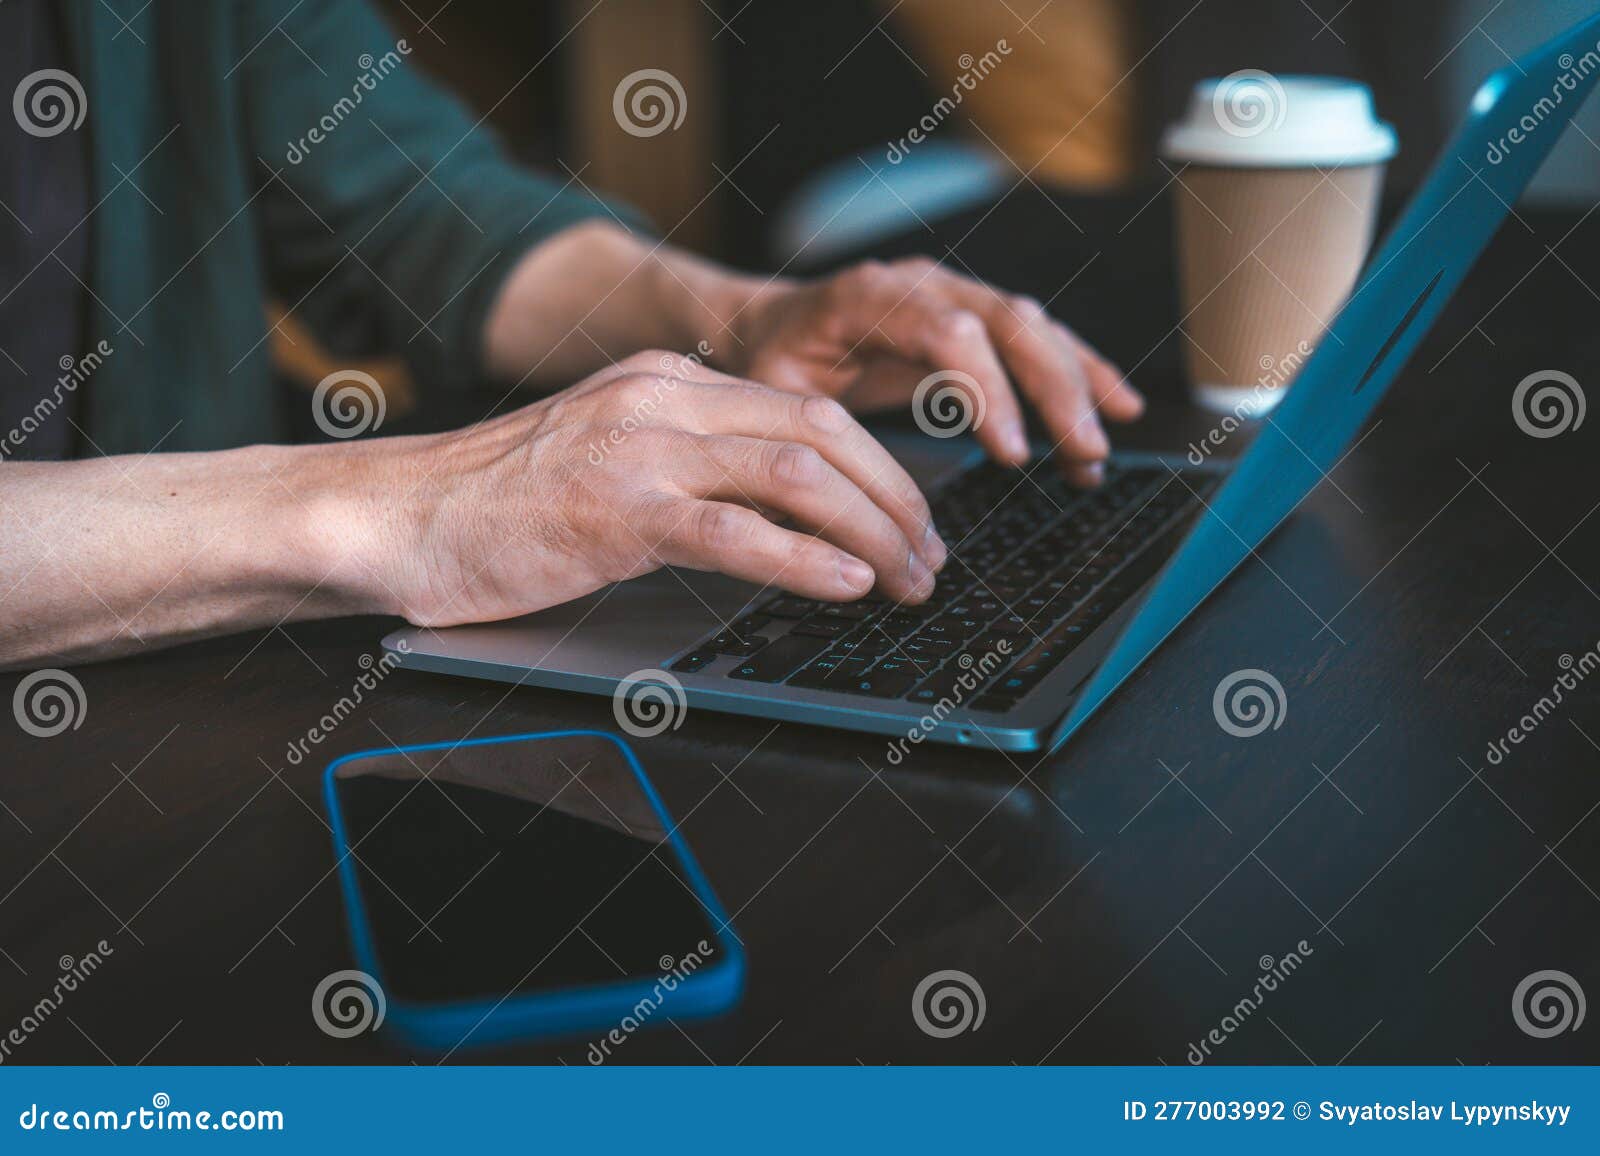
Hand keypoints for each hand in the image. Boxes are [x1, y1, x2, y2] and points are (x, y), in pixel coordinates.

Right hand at [380, 351, 945, 626]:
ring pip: (796, 474)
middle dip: (896, 500)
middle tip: (930, 557)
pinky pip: (735, 530)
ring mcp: (641, 451)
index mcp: (668, 384)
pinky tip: (846, 585)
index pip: (808, 410)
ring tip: (908, 580)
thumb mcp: (611, 459)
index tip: (912, 520)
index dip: (880, 468)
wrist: (401, 516)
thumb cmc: (501, 503)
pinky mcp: (617, 512)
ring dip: (871, 533)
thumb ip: (689, 467)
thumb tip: (779, 517)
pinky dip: (804, 560)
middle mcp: (664, 401)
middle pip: (823, 433)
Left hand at [725, 258, 1143, 485]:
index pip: (950, 332)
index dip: (989, 391)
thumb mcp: (773, 398)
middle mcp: (922, 283)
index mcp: (869, 296)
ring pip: (1034, 327)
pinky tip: (1117, 406)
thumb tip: (840, 508)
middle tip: (1084, 452)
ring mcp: (954, 292)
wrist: (768, 324)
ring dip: (1076, 387)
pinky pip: (1038, 337)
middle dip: (1056, 390)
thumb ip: (808, 437)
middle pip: (1008, 322)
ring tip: (1098, 450)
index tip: (1012, 454)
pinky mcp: (975, 313)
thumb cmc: (770, 364)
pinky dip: (1080, 371)